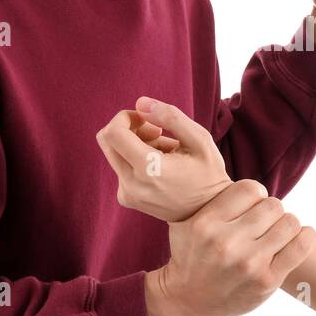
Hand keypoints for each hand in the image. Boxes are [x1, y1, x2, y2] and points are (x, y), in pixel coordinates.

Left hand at [96, 96, 231, 221]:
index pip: (113, 133)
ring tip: (166, 151)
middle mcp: (132, 184)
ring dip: (135, 143)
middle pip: (107, 140)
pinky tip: (160, 166)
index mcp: (149, 169)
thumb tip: (140, 103)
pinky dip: (136, 158)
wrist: (207, 213)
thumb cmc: (208, 173)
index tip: (147, 118)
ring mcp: (126, 194)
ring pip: (114, 152)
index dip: (125, 117)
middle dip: (128, 127)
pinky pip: (120, 167)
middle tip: (156, 131)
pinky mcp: (126, 198)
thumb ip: (170, 117)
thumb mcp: (200, 140)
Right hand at [152, 179, 315, 315]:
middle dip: (271, 211)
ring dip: (287, 225)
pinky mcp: (267, 281)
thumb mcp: (188, 223)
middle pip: (273, 204)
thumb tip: (248, 180)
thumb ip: (214, 198)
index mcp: (206, 223)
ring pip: (290, 222)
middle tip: (264, 223)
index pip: (250, 189)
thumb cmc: (192, 255)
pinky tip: (299, 237)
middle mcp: (226, 242)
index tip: (252, 206)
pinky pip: (301, 246)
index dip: (256, 194)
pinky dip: (306, 237)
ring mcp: (248, 263)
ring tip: (277, 233)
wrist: (188, 301)